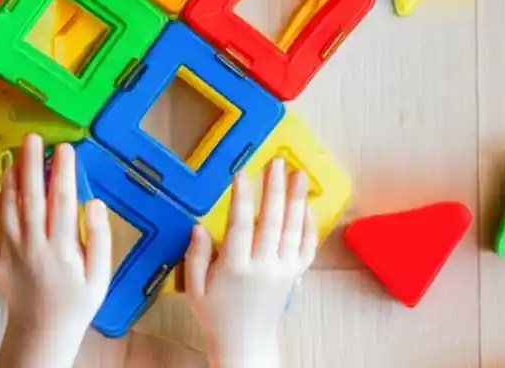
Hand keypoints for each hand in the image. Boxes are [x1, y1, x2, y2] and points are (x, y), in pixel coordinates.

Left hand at [0, 134, 111, 367]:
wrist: (44, 333)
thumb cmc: (77, 303)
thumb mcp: (100, 276)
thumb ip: (99, 238)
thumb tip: (94, 203)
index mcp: (61, 248)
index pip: (61, 202)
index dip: (63, 172)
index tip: (65, 149)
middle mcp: (32, 246)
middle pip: (30, 198)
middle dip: (31, 165)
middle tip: (32, 138)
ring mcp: (9, 254)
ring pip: (5, 211)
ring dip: (8, 183)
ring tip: (12, 159)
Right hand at [185, 158, 317, 367]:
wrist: (245, 343)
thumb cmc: (216, 314)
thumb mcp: (194, 288)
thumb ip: (195, 256)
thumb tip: (199, 226)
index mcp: (235, 268)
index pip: (240, 225)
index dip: (242, 197)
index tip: (242, 173)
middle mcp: (263, 266)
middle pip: (271, 221)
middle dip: (274, 189)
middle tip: (276, 162)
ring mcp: (283, 270)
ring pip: (293, 230)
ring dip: (296, 199)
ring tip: (299, 174)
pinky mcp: (295, 275)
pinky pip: (307, 247)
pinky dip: (309, 226)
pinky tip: (306, 206)